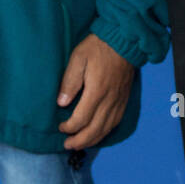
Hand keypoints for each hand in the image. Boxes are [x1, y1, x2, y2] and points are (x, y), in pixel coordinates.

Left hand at [57, 34, 134, 149]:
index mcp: (97, 91)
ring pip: (106, 129)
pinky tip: (98, 133)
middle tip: (67, 144)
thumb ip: (70, 81)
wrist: (124, 39)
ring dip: (92, 140)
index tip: (60, 126)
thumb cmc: (98, 46)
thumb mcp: (79, 57)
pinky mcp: (124, 99)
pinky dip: (105, 132)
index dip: (69, 128)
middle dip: (79, 141)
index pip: (81, 119)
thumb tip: (62, 103)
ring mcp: (119, 101)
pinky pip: (116, 122)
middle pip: (94, 130)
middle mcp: (109, 100)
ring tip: (80, 144)